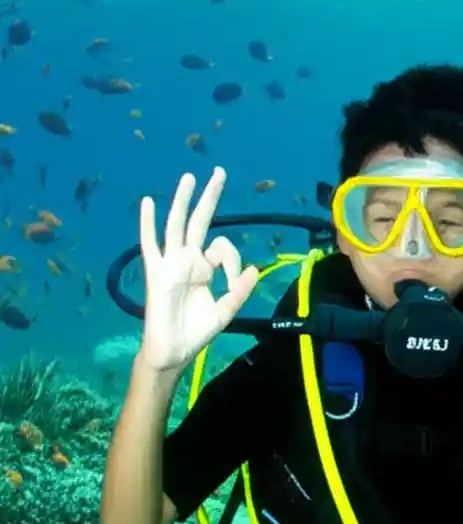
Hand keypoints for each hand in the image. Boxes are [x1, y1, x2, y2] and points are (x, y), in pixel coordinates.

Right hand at [137, 167, 258, 372]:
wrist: (174, 351)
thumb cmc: (197, 331)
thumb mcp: (226, 310)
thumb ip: (240, 291)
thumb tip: (254, 268)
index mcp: (205, 268)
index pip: (222, 246)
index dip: (233, 258)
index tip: (234, 278)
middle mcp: (187, 260)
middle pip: (199, 221)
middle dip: (209, 197)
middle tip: (219, 172)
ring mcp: (170, 264)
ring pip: (176, 225)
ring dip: (182, 201)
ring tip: (189, 177)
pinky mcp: (156, 273)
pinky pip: (149, 244)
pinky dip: (147, 223)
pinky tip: (148, 202)